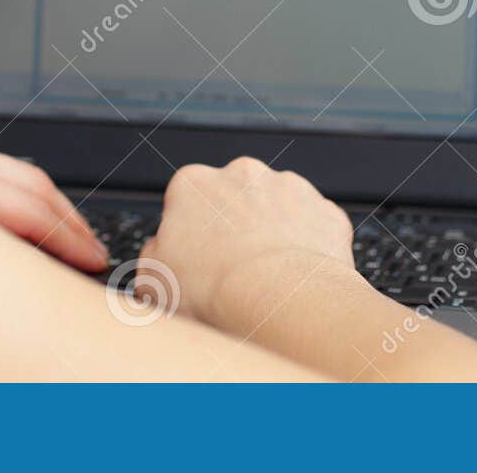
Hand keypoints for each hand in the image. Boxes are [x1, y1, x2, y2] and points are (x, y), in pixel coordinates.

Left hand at [0, 131, 107, 271]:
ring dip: (48, 204)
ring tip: (71, 237)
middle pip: (30, 182)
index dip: (69, 240)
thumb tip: (35, 280)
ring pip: (14, 169)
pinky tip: (31, 215)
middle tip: (95, 253)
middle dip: (69, 220)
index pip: (28, 208)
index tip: (94, 264)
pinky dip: (18, 190)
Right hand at [140, 157, 357, 329]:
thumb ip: (153, 254)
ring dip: (271, 234)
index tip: (196, 262)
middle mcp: (241, 174)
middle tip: (232, 273)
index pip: (186, 202)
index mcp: (193, 183)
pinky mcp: (324, 211)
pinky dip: (307, 249)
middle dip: (233, 229)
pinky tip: (295, 279)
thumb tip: (160, 252)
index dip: (189, 236)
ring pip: (275, 209)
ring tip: (267, 280)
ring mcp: (288, 188)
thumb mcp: (152, 280)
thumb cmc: (217, 292)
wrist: (282, 303)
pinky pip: (313, 228)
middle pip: (232, 200)